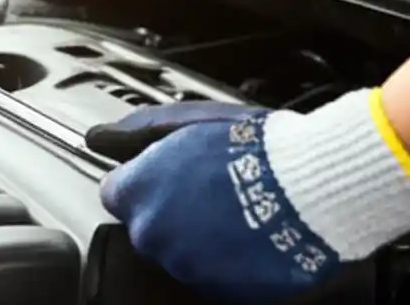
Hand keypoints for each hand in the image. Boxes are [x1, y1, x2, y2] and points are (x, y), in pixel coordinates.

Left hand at [87, 101, 341, 303]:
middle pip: (146, 224)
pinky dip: (222, 257)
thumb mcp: (188, 122)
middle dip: (169, 208)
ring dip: (196, 234)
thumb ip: (135, 133)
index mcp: (139, 191)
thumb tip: (100, 138)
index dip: (144, 178)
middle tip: (207, 186)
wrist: (309, 190)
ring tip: (233, 208)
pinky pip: (209, 271)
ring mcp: (184, 265)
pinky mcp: (216, 288)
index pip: (116, 191)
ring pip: (177, 250)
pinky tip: (244, 232)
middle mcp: (152, 233)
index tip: (165, 172)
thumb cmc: (255, 151)